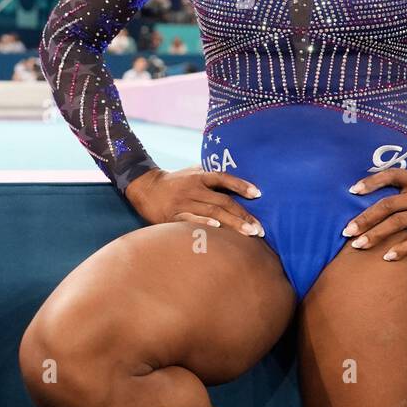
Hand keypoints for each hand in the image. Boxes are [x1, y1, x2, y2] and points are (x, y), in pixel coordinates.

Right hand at [124, 166, 264, 236]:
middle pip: (223, 201)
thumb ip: (212, 177)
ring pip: (212, 212)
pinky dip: (203, 223)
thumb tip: (238, 182)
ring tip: (250, 233)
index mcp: (199, 176)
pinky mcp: (173, 216)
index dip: (241, 185)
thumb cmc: (176, 181)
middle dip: (243, 215)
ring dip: (232, 223)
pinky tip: (217, 228)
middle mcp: (193, 189)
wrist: (146, 187)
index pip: (223, 178)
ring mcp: (183, 202)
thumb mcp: (193, 172)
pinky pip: (190, 220)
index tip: (258, 194)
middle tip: (260, 228)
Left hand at [342, 163, 406, 260]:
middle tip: (346, 230)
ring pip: (396, 225)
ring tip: (357, 245)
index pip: (390, 175)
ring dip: (375, 236)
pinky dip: (400, 250)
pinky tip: (386, 257)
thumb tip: (395, 155)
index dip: (371, 181)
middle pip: (387, 206)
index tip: (352, 190)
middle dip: (364, 218)